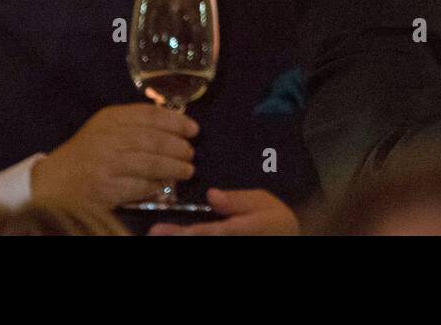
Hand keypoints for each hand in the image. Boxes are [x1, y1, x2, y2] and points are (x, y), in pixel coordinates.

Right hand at [31, 104, 197, 208]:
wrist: (51, 183)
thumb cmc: (86, 153)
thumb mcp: (106, 128)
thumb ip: (135, 123)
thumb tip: (175, 126)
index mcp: (110, 118)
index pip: (150, 115)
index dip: (176, 121)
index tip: (193, 129)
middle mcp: (108, 137)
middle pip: (153, 140)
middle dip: (178, 147)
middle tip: (191, 153)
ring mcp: (106, 164)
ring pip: (150, 163)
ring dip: (173, 168)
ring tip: (187, 170)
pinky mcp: (105, 188)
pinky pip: (139, 186)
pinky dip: (155, 187)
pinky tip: (163, 187)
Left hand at [146, 189, 298, 235]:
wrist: (287, 237)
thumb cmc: (273, 219)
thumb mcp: (262, 202)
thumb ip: (238, 201)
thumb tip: (212, 195)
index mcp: (241, 230)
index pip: (210, 233)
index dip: (186, 233)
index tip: (159, 230)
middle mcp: (233, 243)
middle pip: (201, 241)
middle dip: (177, 238)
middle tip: (153, 233)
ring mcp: (230, 246)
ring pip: (202, 244)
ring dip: (179, 239)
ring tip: (158, 234)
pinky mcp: (226, 245)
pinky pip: (205, 242)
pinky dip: (189, 239)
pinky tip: (172, 235)